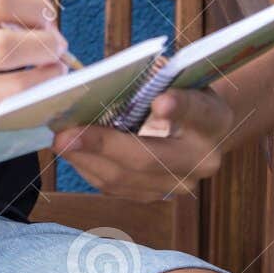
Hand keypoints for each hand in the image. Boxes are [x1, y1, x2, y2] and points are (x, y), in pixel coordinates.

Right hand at [0, 0, 68, 165]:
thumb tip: (43, 18)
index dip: (32, 5)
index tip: (47, 15)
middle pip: (4, 45)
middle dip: (45, 44)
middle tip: (58, 46)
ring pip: (10, 89)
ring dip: (46, 80)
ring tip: (55, 73)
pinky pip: (4, 119)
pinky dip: (30, 107)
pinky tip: (36, 99)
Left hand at [50, 87, 237, 201]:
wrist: (199, 129)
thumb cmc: (180, 90)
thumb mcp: (177, 77)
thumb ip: (154, 79)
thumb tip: (102, 82)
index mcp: (214, 120)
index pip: (198, 113)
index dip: (180, 107)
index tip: (160, 101)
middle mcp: (202, 160)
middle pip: (149, 158)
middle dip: (103, 145)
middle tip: (66, 134)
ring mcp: (177, 184)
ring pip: (125, 179)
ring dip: (86, 159)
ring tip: (58, 140)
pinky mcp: (154, 195)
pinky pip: (115, 187)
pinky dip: (88, 166)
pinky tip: (69, 150)